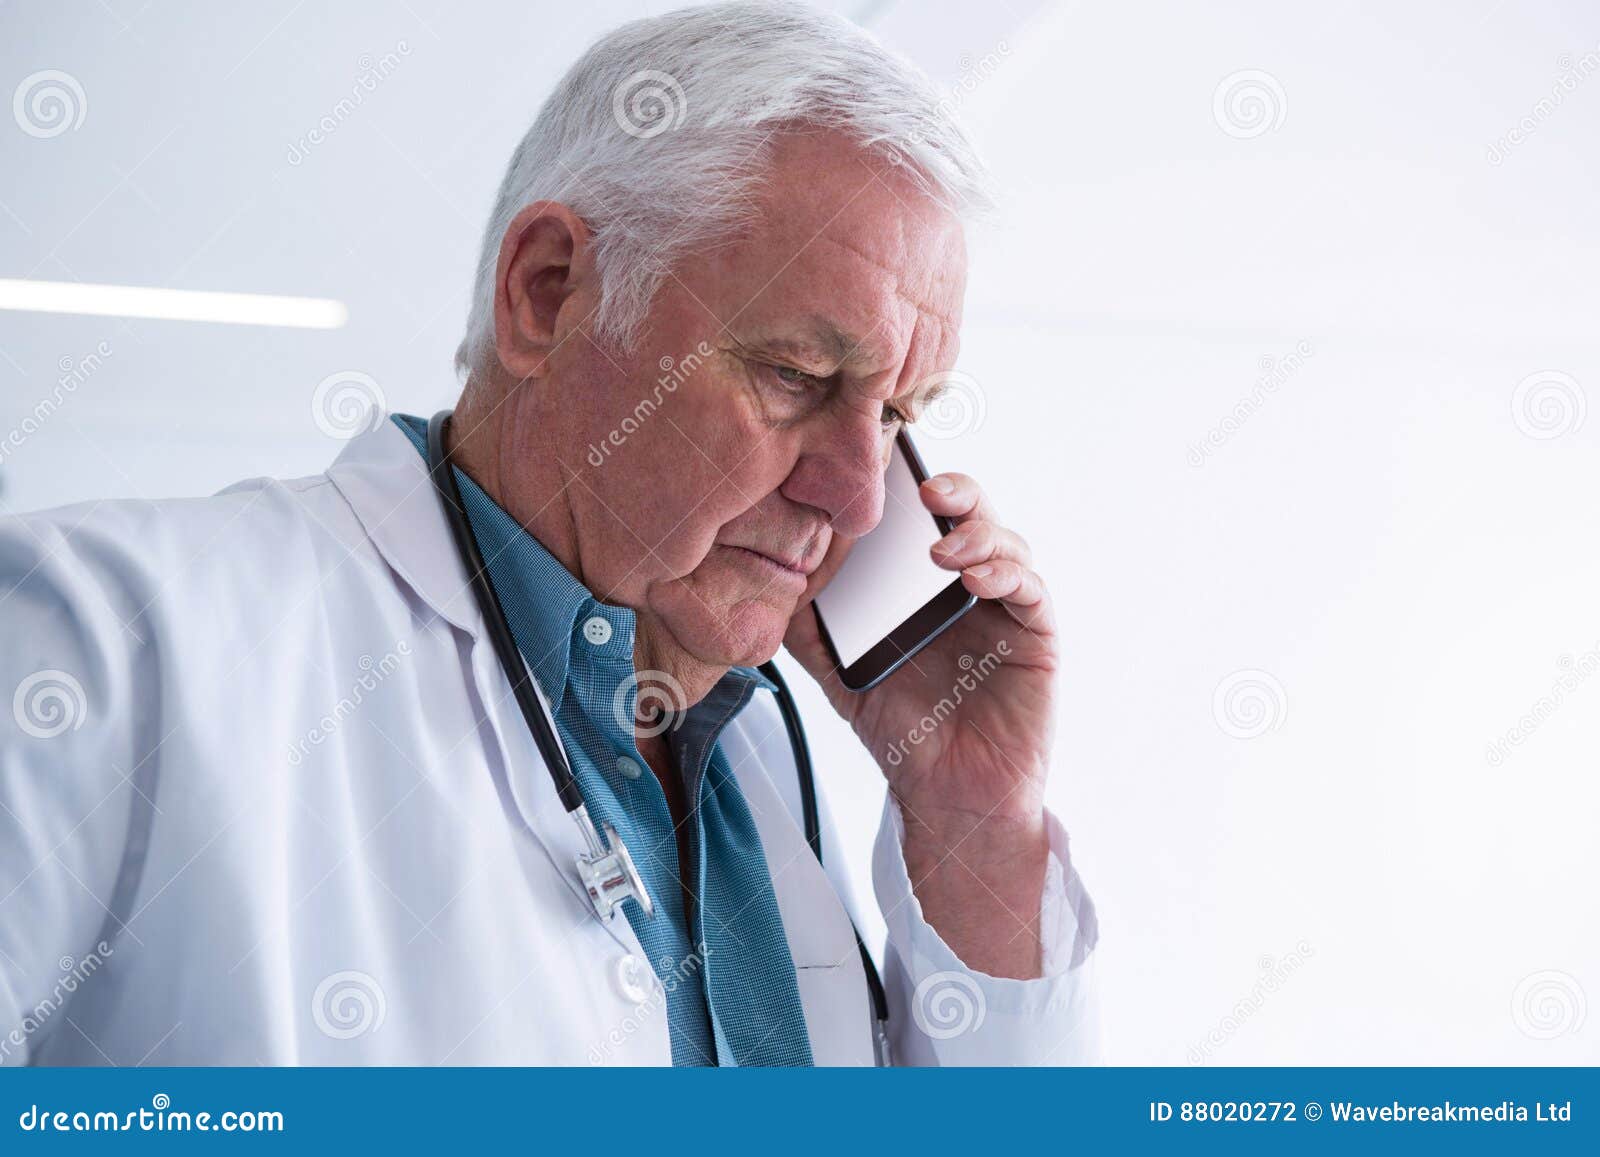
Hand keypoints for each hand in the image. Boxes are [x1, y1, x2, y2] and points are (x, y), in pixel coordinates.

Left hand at [782, 471, 1057, 976]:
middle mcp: (970, 584)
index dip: (911, 485)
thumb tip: (768, 580)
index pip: (924, 515)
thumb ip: (809, 626)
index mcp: (925, 582)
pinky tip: (975, 582)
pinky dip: (1007, 576)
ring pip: (1006, 544)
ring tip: (943, 550)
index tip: (884, 468)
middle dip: (955, 492)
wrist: (945, 797)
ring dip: (978, 535)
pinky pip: (1031, 592)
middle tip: (926, 490)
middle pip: (973, 514)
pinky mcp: (1037, 637)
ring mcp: (1007, 608)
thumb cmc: (902, 728)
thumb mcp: (840, 671)